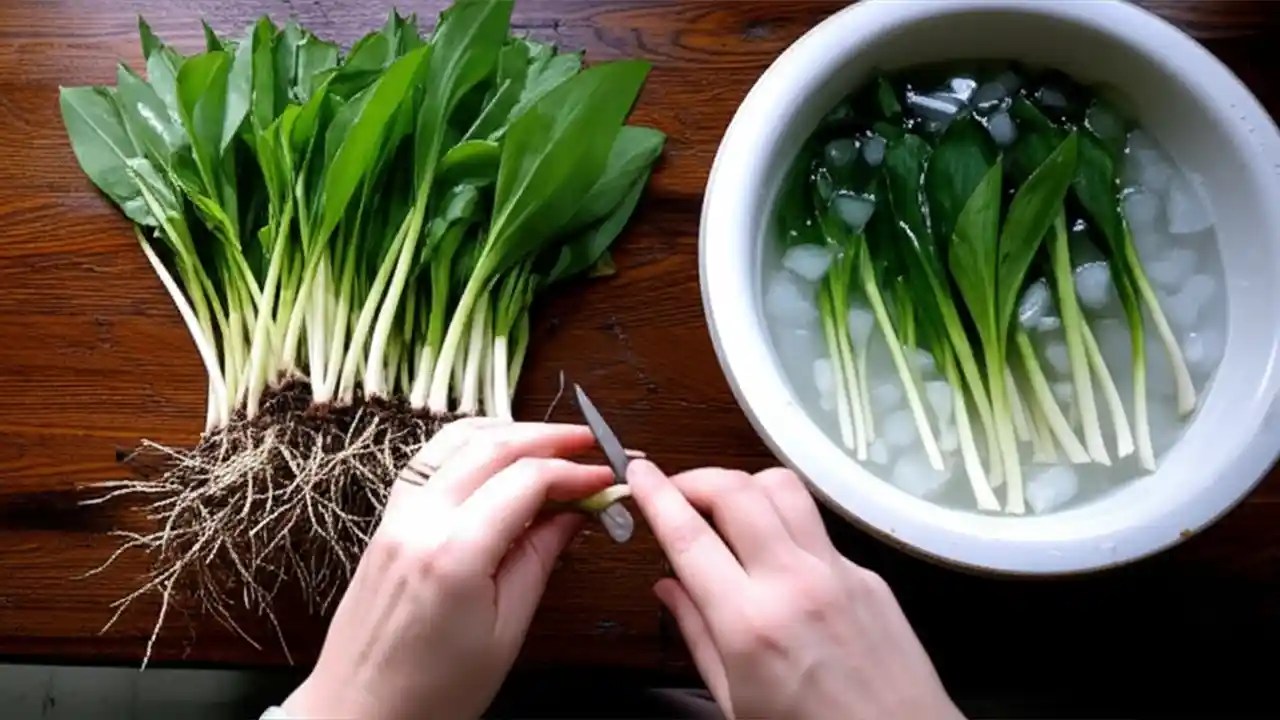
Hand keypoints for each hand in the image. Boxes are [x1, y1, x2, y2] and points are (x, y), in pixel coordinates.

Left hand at [283, 419, 613, 719]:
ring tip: (549, 440)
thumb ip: (539, 559)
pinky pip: (429, 462)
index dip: (574, 472)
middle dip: (547, 437)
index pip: (525, 480)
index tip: (607, 477)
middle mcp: (418, 522)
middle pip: (491, 446)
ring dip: (507, 431)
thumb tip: (574, 512)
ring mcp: (396, 518)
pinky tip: (496, 457)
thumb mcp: (506, 632)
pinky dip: (469, 446)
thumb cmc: (431, 693)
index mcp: (452, 554)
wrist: (358, 716)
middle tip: (590, 444)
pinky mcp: (386, 523)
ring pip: (454, 441)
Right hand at [628, 461, 963, 719]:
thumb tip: (667, 587)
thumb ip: (697, 636)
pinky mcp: (868, 575)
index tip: (638, 474)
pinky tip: (774, 556)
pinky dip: (785, 526)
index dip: (656, 495)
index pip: (689, 536)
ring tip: (724, 509)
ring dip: (744, 486)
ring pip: (783, 488)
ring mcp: (838, 573)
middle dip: (696, 477)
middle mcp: (795, 585)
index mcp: (750, 625)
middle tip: (676, 490)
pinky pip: (816, 528)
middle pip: (737, 490)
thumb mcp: (735, 702)